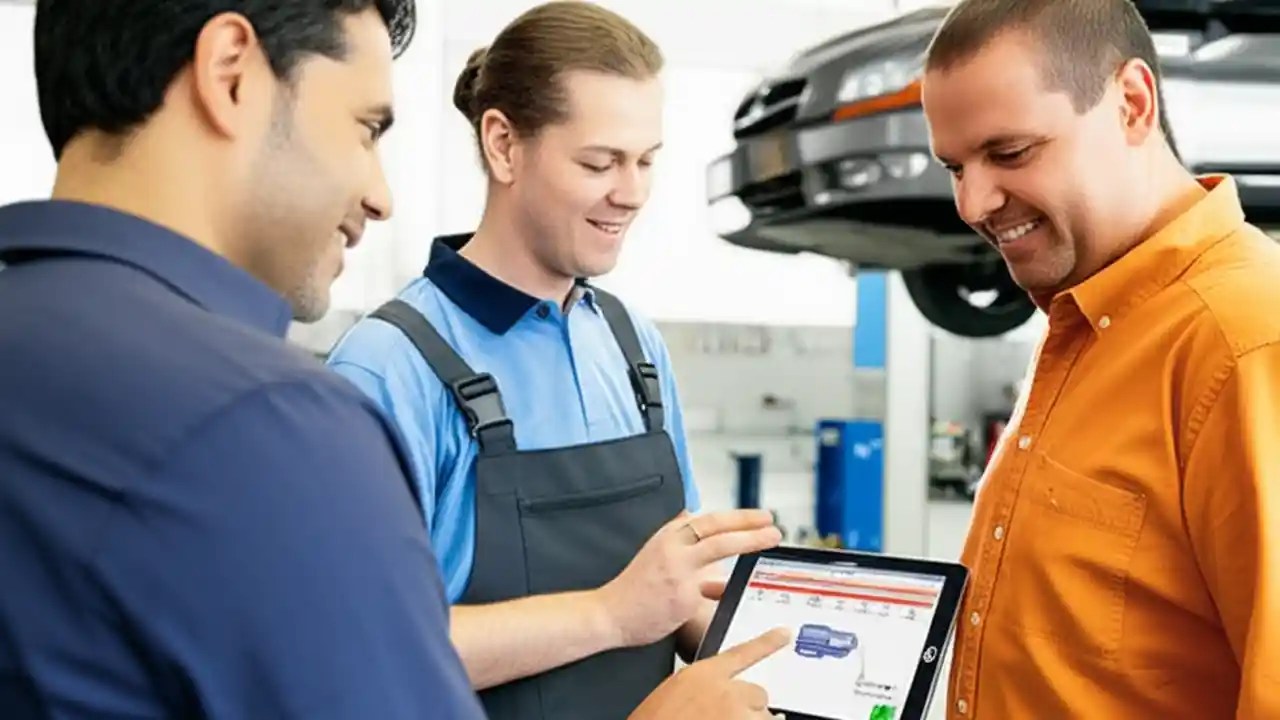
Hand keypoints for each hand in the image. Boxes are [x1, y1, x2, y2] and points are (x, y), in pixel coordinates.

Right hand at [597, 509, 781, 647]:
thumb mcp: (654, 551)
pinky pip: (710, 593)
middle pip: (718, 531)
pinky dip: (723, 592)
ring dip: (749, 542)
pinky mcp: (682, 598)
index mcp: (668, 535)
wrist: (609, 613)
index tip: (761, 516)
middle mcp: (674, 548)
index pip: (710, 520)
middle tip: (774, 527)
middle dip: (750, 527)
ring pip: (719, 550)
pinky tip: (735, 591)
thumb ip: (677, 536)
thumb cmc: (633, 587)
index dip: (739, 517)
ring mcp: (679, 572)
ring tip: (770, 539)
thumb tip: (692, 517)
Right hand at [628, 627, 789, 719]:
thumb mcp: (675, 692)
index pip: (744, 652)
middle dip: (748, 709)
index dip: (768, 642)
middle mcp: (724, 689)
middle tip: (724, 718)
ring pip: (764, 717)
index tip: (784, 634)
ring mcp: (736, 712)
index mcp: (704, 674)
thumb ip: (703, 686)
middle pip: (758, 693)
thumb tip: (724, 693)